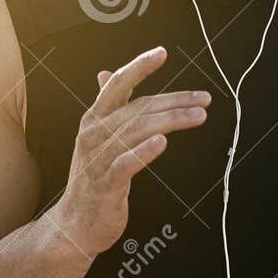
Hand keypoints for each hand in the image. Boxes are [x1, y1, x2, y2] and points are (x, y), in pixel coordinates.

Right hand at [50, 45, 210, 259]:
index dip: (138, 67)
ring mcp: (98, 159)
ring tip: (198, 116)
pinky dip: (144, 152)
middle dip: (173, 100)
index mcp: (94, 119)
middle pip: (137, 108)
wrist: (74, 224)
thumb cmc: (92, 178)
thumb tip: (105, 73)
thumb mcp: (96, 137)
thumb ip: (106, 105)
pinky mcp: (105, 185)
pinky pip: (125, 165)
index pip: (116, 85)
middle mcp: (94, 134)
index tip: (161, 52)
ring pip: (136, 132)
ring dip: (170, 121)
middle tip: (203, 99)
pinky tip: (162, 143)